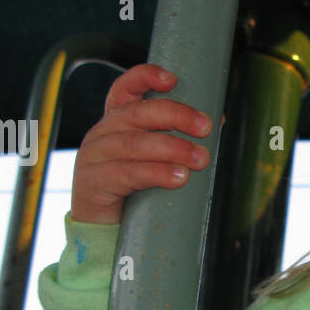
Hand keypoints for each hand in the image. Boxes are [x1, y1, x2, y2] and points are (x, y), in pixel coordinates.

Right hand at [71, 62, 212, 224]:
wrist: (102, 232)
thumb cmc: (134, 191)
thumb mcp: (153, 160)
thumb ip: (177, 138)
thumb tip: (218, 120)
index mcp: (115, 121)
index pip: (124, 89)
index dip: (145, 77)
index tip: (172, 78)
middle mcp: (101, 133)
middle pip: (136, 113)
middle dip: (175, 115)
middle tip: (206, 127)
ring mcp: (93, 157)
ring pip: (134, 144)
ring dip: (172, 148)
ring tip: (200, 158)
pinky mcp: (91, 183)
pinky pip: (126, 173)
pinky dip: (156, 173)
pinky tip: (178, 177)